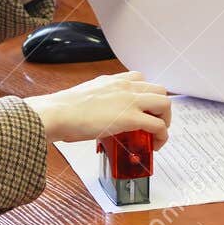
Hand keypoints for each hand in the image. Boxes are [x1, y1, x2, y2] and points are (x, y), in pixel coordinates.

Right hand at [25, 72, 170, 147]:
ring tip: (156, 135)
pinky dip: (161, 135)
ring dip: (165, 120)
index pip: (140, 79)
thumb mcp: (86, 97)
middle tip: (154, 123)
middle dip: (161, 108)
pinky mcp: (131, 117)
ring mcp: (130, 100)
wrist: (58, 113)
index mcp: (113, 81)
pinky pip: (158, 125)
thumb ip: (98, 103)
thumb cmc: (64, 109)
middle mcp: (125, 86)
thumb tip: (97, 117)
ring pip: (165, 103)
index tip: (143, 108)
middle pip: (159, 90)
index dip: (146, 95)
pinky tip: (154, 144)